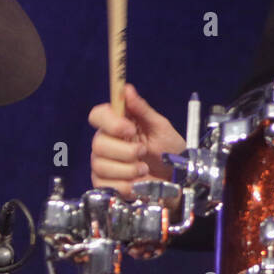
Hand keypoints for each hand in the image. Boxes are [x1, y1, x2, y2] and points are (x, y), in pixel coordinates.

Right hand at [87, 83, 185, 198]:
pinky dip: (124, 185)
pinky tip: (137, 183)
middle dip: (125, 150)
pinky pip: (104, 184)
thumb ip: (142, 110)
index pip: (97, 115)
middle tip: (143, 152)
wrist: (176, 179)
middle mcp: (106, 142)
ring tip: (144, 168)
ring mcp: (103, 163)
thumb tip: (127, 89)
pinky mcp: (105, 183)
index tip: (130, 129)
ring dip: (128, 168)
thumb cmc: (168, 150)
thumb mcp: (160, 127)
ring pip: (100, 165)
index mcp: (118, 124)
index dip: (110, 122)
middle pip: (98, 143)